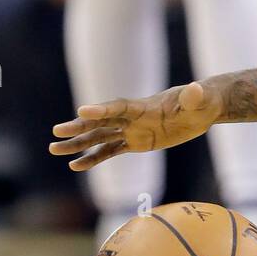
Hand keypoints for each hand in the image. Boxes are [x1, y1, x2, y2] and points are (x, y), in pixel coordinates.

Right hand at [49, 81, 221, 170]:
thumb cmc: (201, 102)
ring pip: (99, 137)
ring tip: (54, 149)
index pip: (119, 107)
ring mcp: (131, 130)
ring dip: (78, 144)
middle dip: (79, 127)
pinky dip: (93, 158)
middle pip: (100, 121)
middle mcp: (132, 117)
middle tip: (56, 132)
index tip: (82, 110)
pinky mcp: (136, 142)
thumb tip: (196, 89)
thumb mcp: (199, 100)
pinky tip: (76, 166)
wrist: (202, 109)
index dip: (102, 109)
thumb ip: (193, 97)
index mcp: (144, 106)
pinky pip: (110, 151)